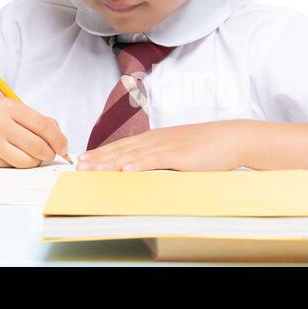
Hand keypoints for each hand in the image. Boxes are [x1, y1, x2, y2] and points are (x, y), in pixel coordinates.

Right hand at [0, 97, 68, 167]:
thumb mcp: (11, 112)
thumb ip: (38, 122)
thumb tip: (61, 141)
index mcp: (9, 106)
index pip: (43, 125)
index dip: (57, 139)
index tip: (63, 148)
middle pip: (37, 145)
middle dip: (49, 154)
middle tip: (49, 156)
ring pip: (27, 160)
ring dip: (33, 162)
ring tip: (28, 156)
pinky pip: (12, 167)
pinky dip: (17, 165)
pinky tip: (10, 157)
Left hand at [74, 120, 251, 171]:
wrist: (229, 138)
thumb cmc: (205, 147)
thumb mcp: (176, 151)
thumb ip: (159, 159)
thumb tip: (142, 170)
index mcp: (153, 139)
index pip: (120, 146)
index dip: (100, 154)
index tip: (82, 160)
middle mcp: (154, 140)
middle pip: (120, 150)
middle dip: (97, 159)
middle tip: (78, 167)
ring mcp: (166, 146)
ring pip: (132, 155)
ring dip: (110, 162)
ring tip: (92, 169)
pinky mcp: (179, 155)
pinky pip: (155, 160)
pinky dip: (140, 164)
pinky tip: (126, 170)